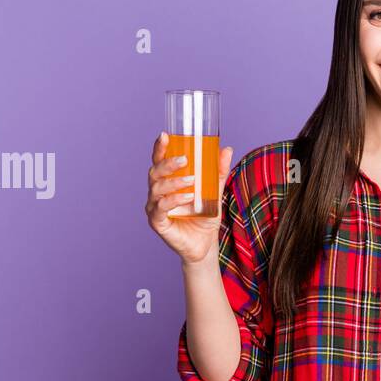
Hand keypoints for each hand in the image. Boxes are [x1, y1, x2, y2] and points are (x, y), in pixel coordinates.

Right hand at [145, 132, 234, 265]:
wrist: (205, 245)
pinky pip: (161, 208)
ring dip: (173, 182)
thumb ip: (218, 172)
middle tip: (184, 159)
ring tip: (191, 180)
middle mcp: (157, 193)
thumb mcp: (215, 192)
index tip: (165, 135)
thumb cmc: (205, 217)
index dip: (159, 148)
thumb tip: (226, 149)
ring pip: (156, 188)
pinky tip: (187, 197)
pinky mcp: (157, 222)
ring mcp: (155, 207)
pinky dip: (173, 200)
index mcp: (167, 182)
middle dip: (167, 163)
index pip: (159, 161)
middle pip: (154, 172)